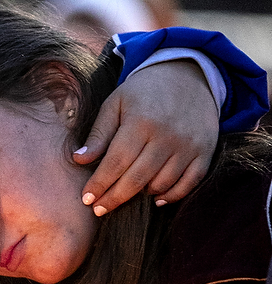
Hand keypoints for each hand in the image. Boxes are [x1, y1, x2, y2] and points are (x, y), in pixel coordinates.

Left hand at [75, 59, 219, 214]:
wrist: (189, 74)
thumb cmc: (144, 92)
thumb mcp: (116, 103)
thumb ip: (99, 133)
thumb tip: (79, 160)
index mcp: (141, 121)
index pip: (116, 162)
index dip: (100, 184)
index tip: (86, 199)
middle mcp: (167, 135)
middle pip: (136, 179)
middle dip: (114, 198)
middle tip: (99, 209)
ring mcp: (188, 145)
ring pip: (161, 184)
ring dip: (141, 196)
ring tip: (125, 195)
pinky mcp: (204, 152)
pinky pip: (189, 183)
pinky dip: (172, 196)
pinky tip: (155, 199)